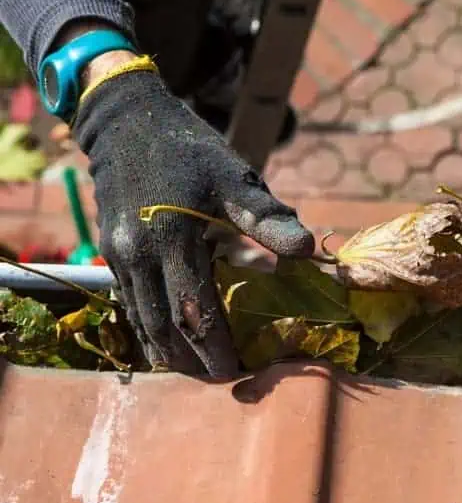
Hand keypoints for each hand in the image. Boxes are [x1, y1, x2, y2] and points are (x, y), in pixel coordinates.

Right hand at [72, 55, 314, 376]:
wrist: (127, 121)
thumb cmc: (191, 150)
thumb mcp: (235, 178)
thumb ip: (267, 219)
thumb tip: (309, 250)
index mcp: (174, 239)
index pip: (195, 312)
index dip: (216, 349)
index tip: (239, 373)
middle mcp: (139, 255)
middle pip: (165, 328)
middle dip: (193, 362)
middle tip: (223, 382)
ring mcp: (119, 256)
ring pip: (142, 321)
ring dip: (168, 352)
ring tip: (198, 372)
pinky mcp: (111, 253)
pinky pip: (129, 304)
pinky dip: (149, 329)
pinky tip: (169, 342)